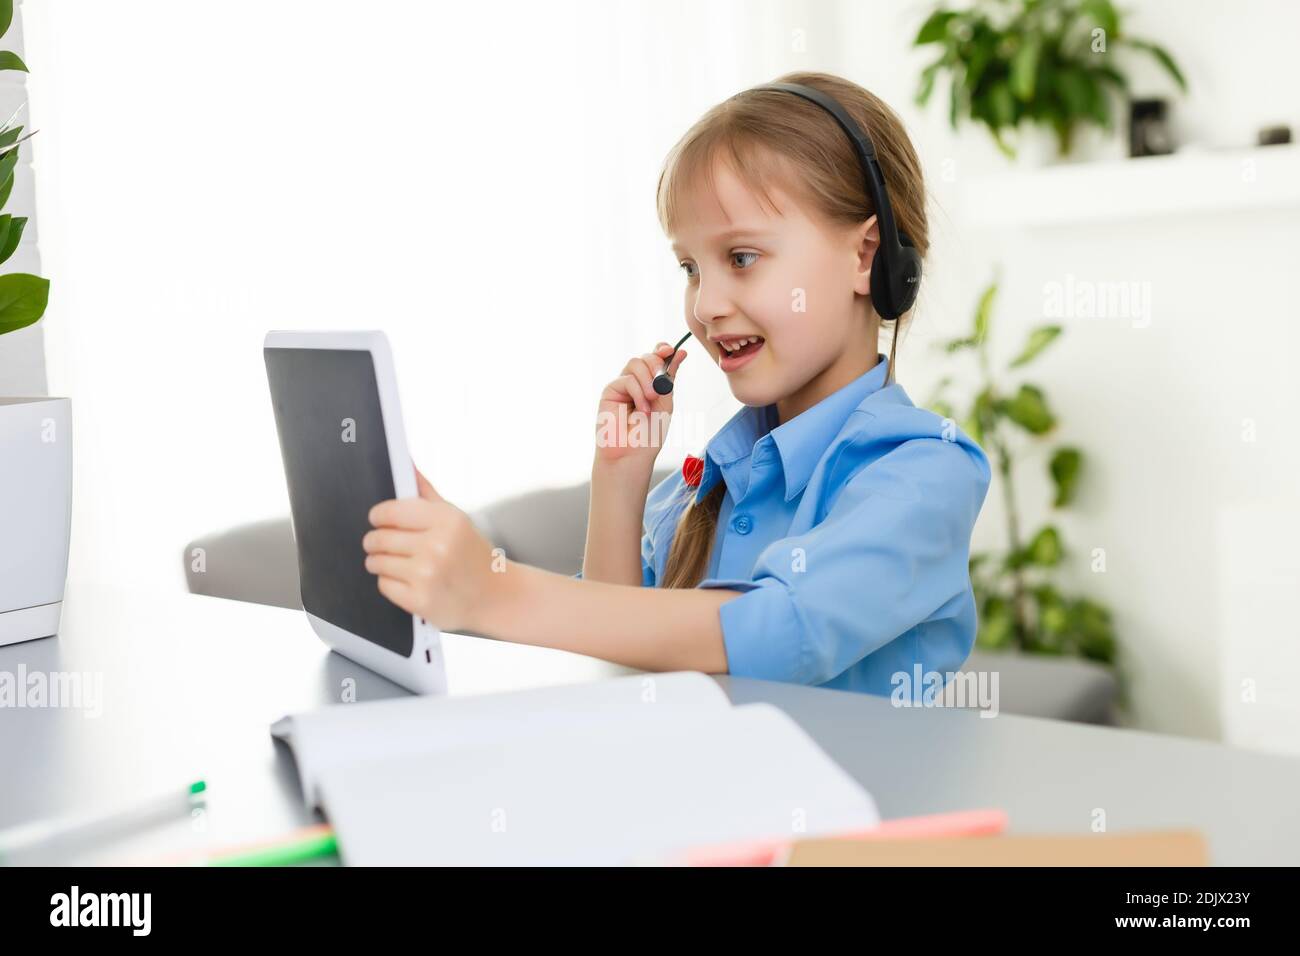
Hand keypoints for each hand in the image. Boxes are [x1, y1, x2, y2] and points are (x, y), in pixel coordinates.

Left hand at [363, 467, 503, 633]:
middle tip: (384, 543)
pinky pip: (383, 584)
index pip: (390, 511)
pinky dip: (390, 583)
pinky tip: (407, 580)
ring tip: (397, 562)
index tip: (379, 519)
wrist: (496, 595)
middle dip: (376, 541)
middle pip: (378, 538)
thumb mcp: (456, 519)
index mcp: (446, 520)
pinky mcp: (420, 600)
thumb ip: (427, 493)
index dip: (379, 516)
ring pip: (376, 562)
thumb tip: (407, 466)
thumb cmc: (473, 555)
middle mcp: (436, 546)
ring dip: (380, 562)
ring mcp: (427, 575)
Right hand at [594, 342, 687, 466]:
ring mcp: (623, 385)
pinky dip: (638, 392)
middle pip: (646, 357)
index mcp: (651, 384)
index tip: (671, 350)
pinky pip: (627, 379)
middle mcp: (636, 382)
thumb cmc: (649, 434)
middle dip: (657, 364)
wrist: (632, 454)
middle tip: (662, 384)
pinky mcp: (610, 391)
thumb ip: (670, 378)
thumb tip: (680, 351)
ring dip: (648, 379)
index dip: (662, 350)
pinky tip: (641, 409)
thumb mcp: (666, 402)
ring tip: (652, 399)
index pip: (656, 358)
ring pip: (635, 363)